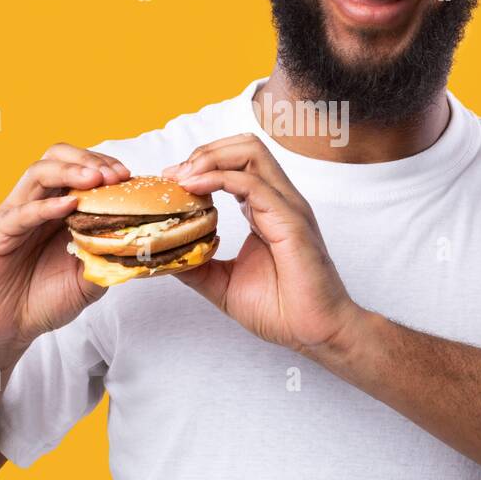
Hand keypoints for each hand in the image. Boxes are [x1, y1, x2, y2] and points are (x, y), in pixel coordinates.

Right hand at [0, 144, 130, 348]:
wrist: (8, 329)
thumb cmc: (45, 300)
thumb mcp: (89, 277)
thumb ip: (110, 256)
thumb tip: (143, 241)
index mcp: (57, 207)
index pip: (79, 167)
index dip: (104, 165)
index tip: (129, 176)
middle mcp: (34, 203)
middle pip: (56, 157)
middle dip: (88, 160)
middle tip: (114, 174)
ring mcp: (13, 215)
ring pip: (37, 174)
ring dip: (69, 172)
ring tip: (95, 179)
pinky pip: (20, 213)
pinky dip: (46, 206)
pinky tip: (68, 205)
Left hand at [162, 133, 363, 352]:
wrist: (314, 333)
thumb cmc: (282, 310)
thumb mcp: (224, 284)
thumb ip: (198, 265)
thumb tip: (166, 256)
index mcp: (266, 209)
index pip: (238, 162)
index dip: (202, 164)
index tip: (172, 180)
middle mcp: (279, 201)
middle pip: (245, 146)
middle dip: (205, 151)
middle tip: (175, 174)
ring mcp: (287, 207)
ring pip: (251, 152)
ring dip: (211, 158)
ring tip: (183, 177)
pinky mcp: (290, 221)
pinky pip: (253, 184)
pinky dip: (219, 178)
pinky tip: (195, 189)